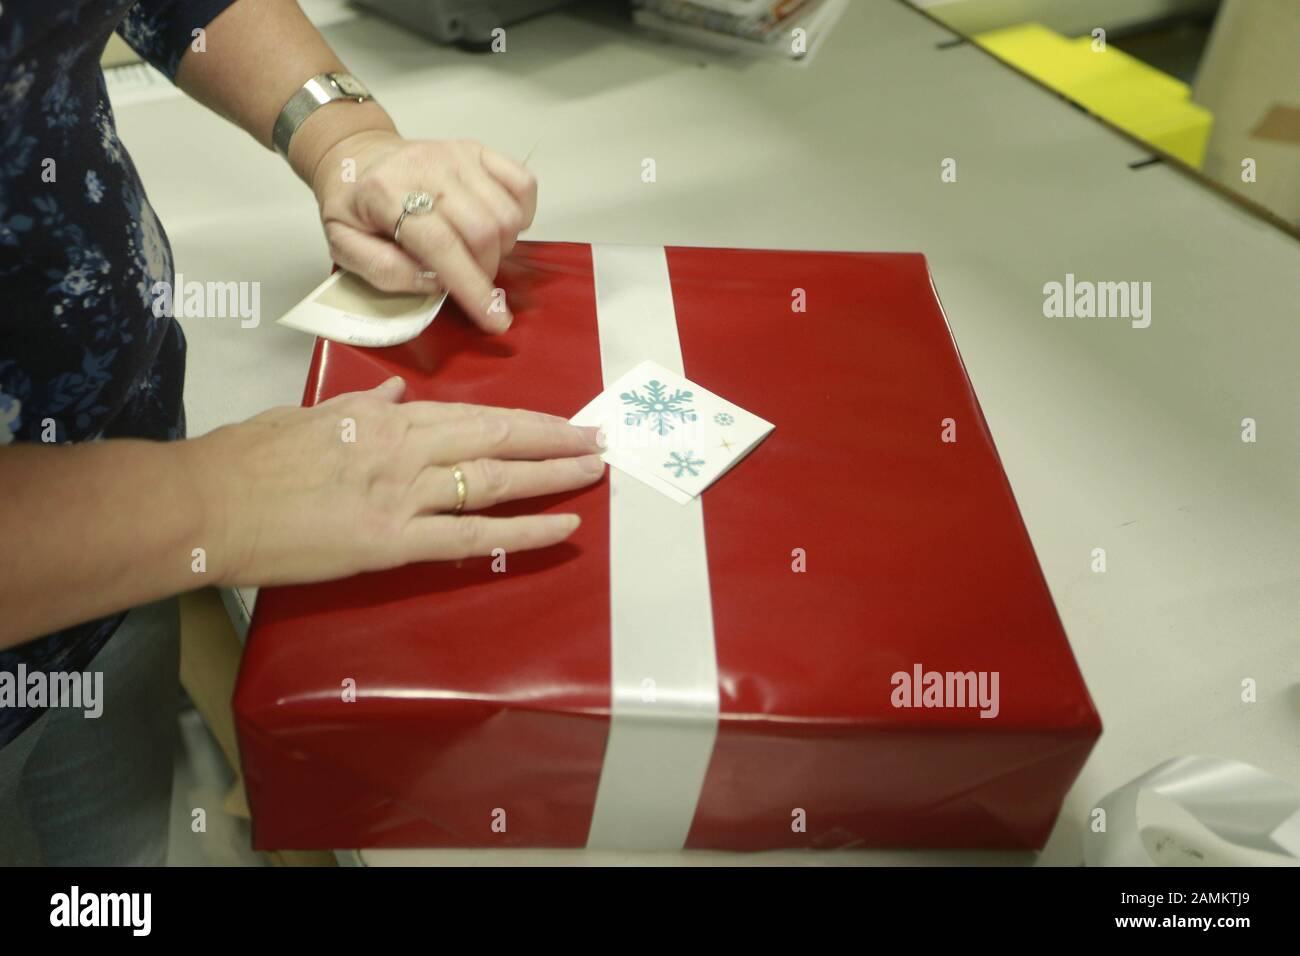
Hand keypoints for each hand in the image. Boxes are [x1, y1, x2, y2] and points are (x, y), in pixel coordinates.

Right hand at [183, 377, 603, 587]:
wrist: (207, 503)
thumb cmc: (250, 458)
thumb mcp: (311, 416)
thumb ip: (361, 406)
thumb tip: (393, 392)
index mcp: (386, 417)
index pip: (476, 415)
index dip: (528, 421)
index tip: (564, 422)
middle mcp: (406, 448)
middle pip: (498, 440)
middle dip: (555, 441)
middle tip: (600, 442)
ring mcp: (403, 495)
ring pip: (495, 482)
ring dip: (553, 478)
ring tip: (594, 474)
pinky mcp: (392, 542)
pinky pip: (471, 537)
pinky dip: (522, 532)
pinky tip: (562, 528)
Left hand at [311, 131, 536, 333]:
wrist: (357, 157)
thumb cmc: (353, 205)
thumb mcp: (343, 246)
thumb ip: (384, 270)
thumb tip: (434, 281)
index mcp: (385, 193)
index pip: (442, 245)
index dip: (472, 287)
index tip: (495, 320)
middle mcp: (427, 167)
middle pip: (483, 231)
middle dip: (485, 270)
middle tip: (467, 278)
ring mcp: (457, 155)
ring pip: (507, 213)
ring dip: (502, 246)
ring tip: (476, 252)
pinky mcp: (478, 150)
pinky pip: (523, 183)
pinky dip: (522, 214)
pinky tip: (498, 227)